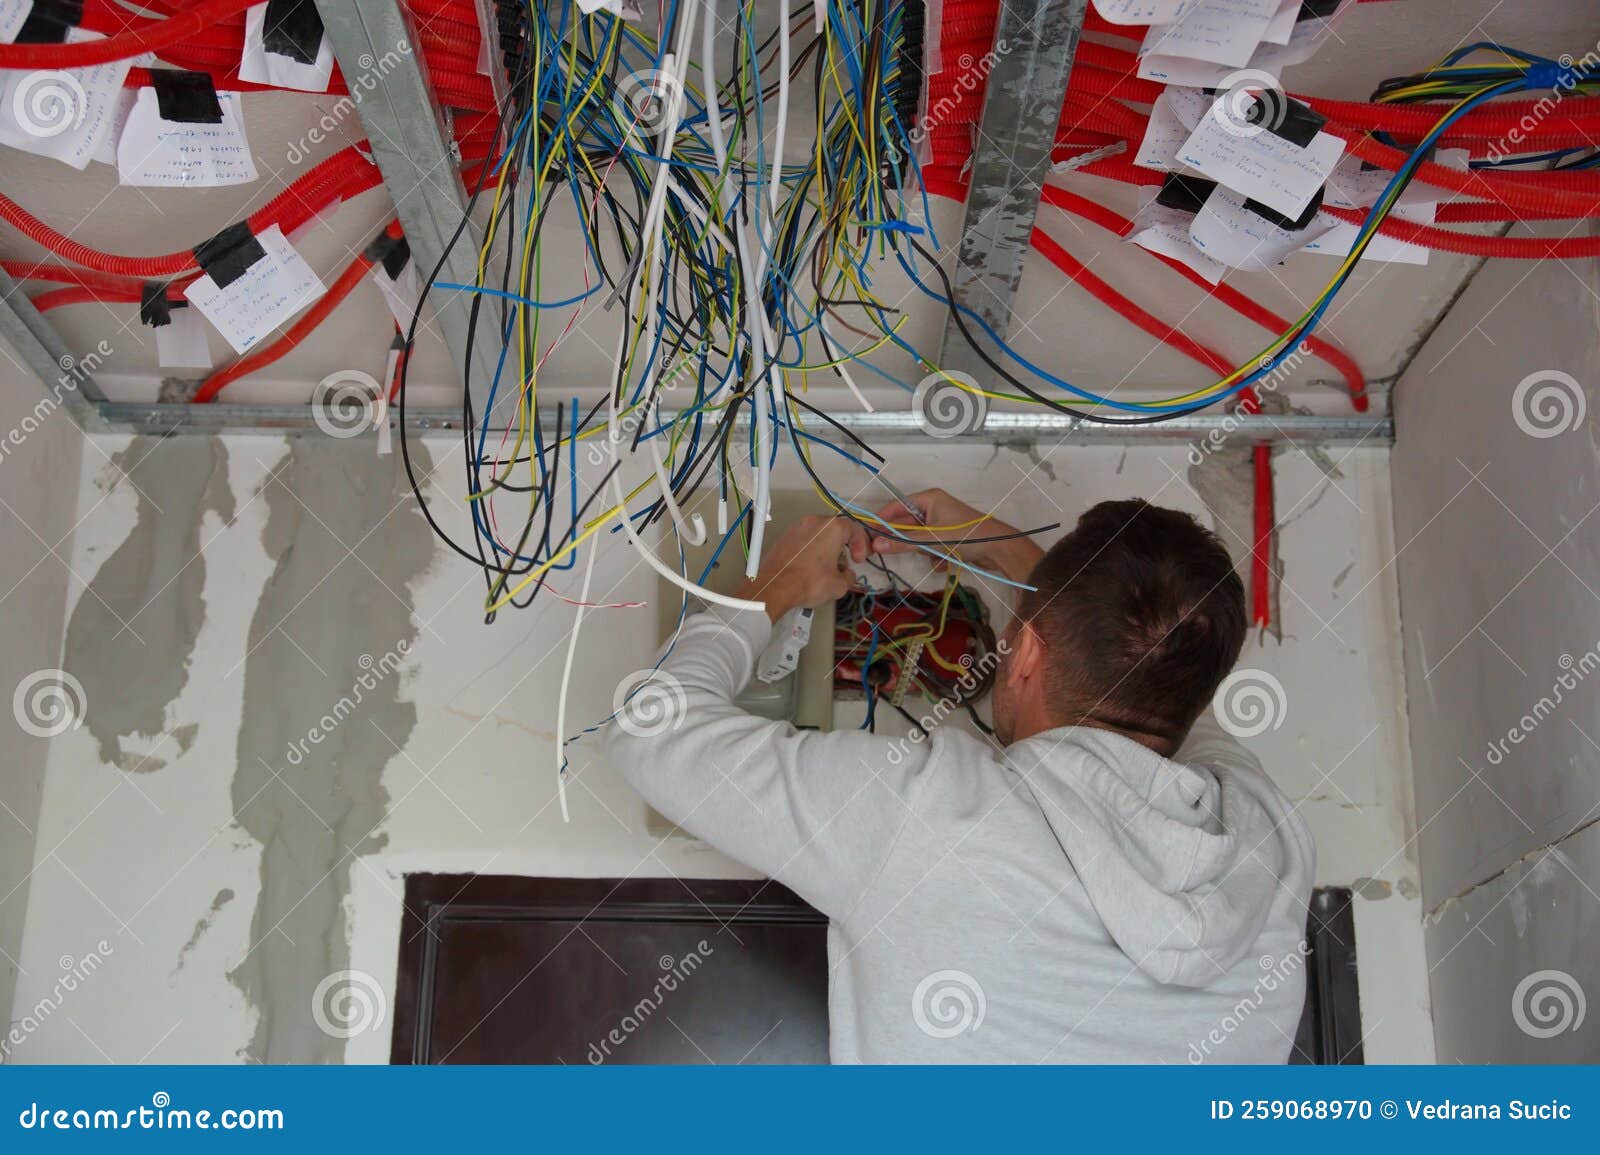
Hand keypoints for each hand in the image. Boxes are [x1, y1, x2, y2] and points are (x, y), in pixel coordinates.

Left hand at [734, 514, 869, 620]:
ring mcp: (797, 528)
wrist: (775, 586)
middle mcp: (814, 522)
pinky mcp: (784, 537)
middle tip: (845, 561)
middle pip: (835, 528)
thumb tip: (847, 575)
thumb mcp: (839, 585)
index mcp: (832, 528)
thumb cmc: (808, 582)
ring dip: (825, 546)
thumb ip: (849, 576)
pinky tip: (809, 566)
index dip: (861, 545)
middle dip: (843, 545)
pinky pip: (803, 539)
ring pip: (818, 533)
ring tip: (826, 566)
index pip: (854, 529)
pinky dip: (810, 549)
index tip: (858, 559)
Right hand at [869, 488, 1043, 585]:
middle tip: (899, 552)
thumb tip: (875, 545)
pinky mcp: (948, 537)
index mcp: (929, 498)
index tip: (867, 535)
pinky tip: (947, 561)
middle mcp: (934, 507)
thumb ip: (902, 542)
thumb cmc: (964, 535)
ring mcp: (942, 523)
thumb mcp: (930, 539)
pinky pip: (931, 547)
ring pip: (919, 539)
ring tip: (937, 555)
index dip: (881, 521)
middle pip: (907, 524)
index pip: (896, 506)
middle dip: (909, 541)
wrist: (998, 549)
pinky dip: (936, 556)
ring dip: (925, 551)